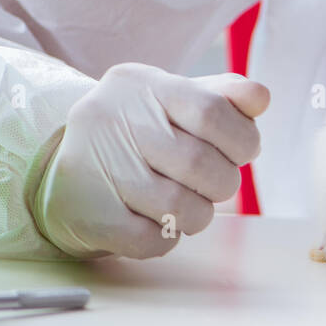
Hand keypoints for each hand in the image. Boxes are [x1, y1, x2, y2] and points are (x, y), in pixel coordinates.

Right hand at [33, 63, 269, 258]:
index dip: (242, 140)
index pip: (212, 112)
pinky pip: (151, 241)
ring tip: (190, 204)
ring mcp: (91, 167)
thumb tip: (260, 97)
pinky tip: (160, 222)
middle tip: (214, 183)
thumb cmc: (145, 131)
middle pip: (198, 163)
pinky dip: (168, 238)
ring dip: (199, 214)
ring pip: (178, 208)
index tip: (240, 151)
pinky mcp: (86, 213)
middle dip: (223, 182)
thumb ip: (226, 96)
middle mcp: (109, 119)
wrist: (65, 165)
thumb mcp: (181, 99)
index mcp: (141, 84)